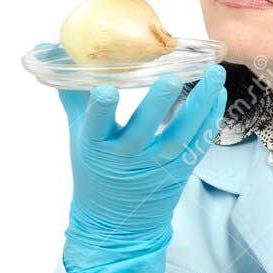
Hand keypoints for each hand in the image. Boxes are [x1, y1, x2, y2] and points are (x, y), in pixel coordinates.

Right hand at [58, 60, 226, 272]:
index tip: (106, 89)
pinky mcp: (178, 172)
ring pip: (180, 136)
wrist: (117, 222)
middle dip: (157, 104)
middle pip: (143, 131)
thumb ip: (73, 94)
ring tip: (213, 75)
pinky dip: (210, 120)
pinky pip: (198, 145)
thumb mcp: (78, 134)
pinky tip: (218, 95)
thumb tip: (54, 50)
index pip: (96, 125)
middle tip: (172, 77)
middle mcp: (126, 158)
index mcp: (96, 146)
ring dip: (199, 105)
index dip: (101, 109)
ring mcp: (155, 167)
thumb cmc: (95, 169)